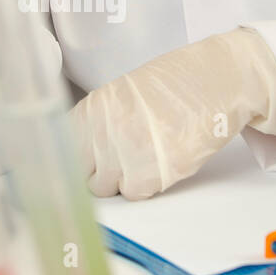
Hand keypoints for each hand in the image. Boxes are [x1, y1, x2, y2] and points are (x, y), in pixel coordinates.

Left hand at [68, 28, 275, 199]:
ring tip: (145, 156)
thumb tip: (76, 156)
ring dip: (122, 179)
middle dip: (97, 173)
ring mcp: (127, 152)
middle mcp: (103, 131)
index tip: (76, 170)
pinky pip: (134, 193)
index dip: (71, 164)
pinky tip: (160, 161)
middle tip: (121, 159)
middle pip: (80, 175)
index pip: (60, 153)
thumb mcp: (121, 95)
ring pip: (105, 188)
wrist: (216, 81)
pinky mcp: (153, 171)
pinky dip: (146, 184)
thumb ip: (96, 124)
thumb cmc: (174, 85)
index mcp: (92, 110)